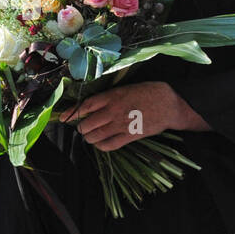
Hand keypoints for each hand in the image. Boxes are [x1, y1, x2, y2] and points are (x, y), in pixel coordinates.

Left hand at [58, 81, 208, 151]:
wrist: (169, 103)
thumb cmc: (148, 92)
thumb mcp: (126, 87)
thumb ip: (109, 96)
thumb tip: (93, 105)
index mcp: (112, 96)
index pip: (85, 106)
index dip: (73, 113)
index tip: (65, 117)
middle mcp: (113, 110)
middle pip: (87, 123)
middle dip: (81, 127)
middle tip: (82, 128)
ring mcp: (121, 124)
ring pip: (95, 135)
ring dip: (89, 137)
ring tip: (89, 136)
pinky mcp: (130, 136)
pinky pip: (109, 145)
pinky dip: (101, 146)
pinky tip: (100, 144)